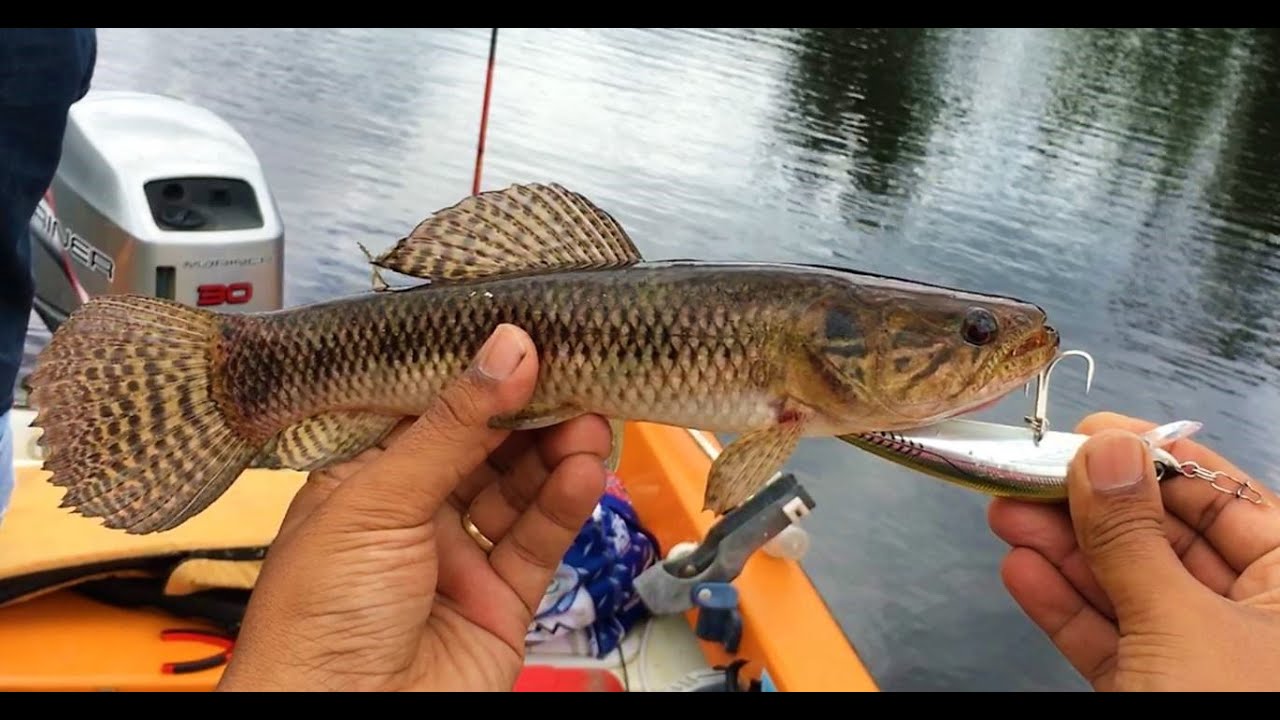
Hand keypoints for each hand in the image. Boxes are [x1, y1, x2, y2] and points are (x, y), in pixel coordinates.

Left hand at [215, 324, 610, 691]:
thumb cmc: (317, 620)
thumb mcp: (377, 501)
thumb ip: (452, 424)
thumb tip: (506, 347)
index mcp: (360, 479)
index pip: (427, 408)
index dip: (477, 373)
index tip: (525, 336)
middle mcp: (409, 514)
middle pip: (483, 446)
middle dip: (528, 410)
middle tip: (574, 371)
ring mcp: (456, 558)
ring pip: (518, 489)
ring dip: (555, 452)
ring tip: (590, 417)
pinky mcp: (499, 601)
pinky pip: (538, 540)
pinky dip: (564, 503)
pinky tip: (585, 470)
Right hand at [989, 411, 1279, 691]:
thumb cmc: (1229, 713)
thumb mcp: (1179, 620)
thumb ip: (1132, 538)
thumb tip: (1105, 449)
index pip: (1225, 502)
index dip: (1155, 461)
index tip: (1089, 433)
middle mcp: (1251, 618)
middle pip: (1164, 542)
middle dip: (1089, 508)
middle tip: (1029, 474)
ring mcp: (1197, 657)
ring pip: (1124, 587)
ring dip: (1061, 551)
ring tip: (1005, 512)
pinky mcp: (1149, 689)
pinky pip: (1105, 636)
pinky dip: (1062, 605)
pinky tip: (1021, 570)